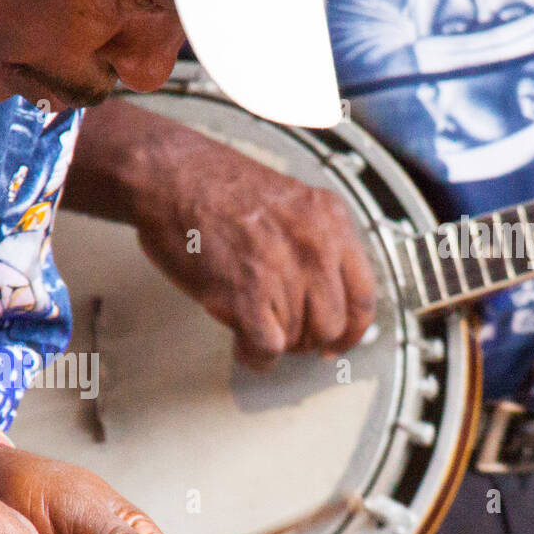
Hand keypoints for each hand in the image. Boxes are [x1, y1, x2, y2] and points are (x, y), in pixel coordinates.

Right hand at [136, 142, 376, 369]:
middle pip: (332, 324)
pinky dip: (254, 356)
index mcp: (330, 219)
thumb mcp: (289, 200)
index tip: (339, 342)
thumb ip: (315, 242)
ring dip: (275, 343)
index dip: (352, 330)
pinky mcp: (246, 296)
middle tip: (286, 335)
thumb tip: (324, 292)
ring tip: (251, 327)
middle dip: (308, 340)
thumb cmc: (214, 186)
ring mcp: (282, 272)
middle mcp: (315, 246)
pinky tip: (241, 344)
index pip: (364, 295)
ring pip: (297, 339)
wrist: (169, 177)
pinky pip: (266, 348)